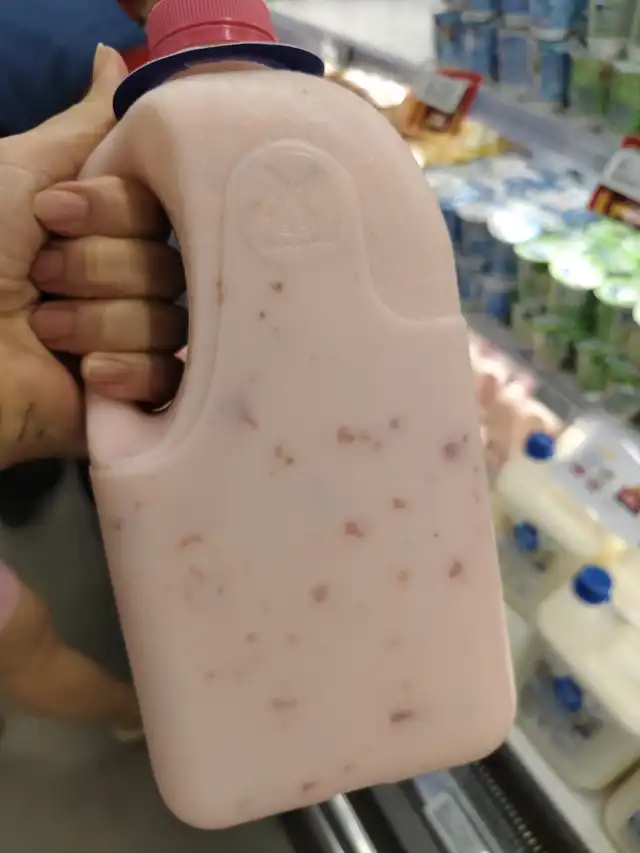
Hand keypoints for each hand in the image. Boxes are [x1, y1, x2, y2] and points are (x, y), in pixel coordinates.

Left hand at [0, 45, 185, 468]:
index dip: (114, 212)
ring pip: (169, 320)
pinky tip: (84, 375)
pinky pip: (171, 376)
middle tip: (37, 281)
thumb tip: (115, 55)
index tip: (53, 216)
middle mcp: (123, 279)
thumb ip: (85, 127)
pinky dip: (125, 371)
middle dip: (96, 270)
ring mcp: (131, 341)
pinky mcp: (136, 397)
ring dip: (96, 321)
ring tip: (43, 332)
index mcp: (101, 228)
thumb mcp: (21, 171)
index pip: (158, 209)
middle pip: (168, 264)